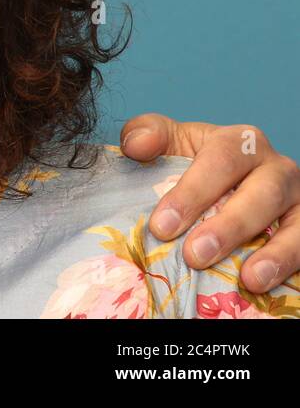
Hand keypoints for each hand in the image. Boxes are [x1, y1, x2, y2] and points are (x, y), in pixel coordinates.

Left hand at [120, 114, 299, 292]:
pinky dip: (291, 266)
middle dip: (228, 226)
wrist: (231, 186)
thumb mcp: (172, 144)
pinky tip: (267, 284)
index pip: (220, 160)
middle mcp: (276, 169)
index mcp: (240, 143)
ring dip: (275, 253)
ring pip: (297, 225)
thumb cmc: (195, 166)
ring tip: (248, 279)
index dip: (192, 192)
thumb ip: (147, 134)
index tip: (162, 226)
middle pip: (262, 193)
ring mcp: (299, 202)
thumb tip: (135, 146)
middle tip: (194, 255)